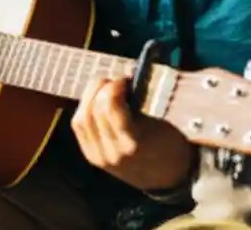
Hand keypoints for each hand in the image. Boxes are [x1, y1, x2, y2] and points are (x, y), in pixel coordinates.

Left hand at [71, 77, 195, 191]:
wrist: (167, 178)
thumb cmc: (170, 144)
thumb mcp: (165, 122)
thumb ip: (145, 98)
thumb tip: (127, 72)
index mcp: (133, 144)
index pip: (110, 108)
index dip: (113, 87)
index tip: (124, 78)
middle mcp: (112, 152)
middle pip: (92, 111)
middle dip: (99, 88)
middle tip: (113, 80)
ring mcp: (99, 157)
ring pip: (81, 119)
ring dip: (89, 97)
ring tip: (104, 88)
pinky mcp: (92, 157)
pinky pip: (79, 127)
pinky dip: (85, 110)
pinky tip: (96, 102)